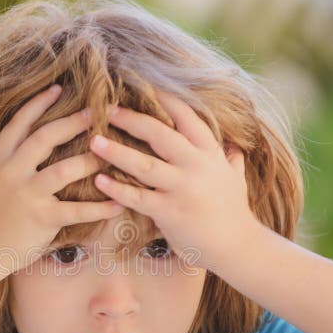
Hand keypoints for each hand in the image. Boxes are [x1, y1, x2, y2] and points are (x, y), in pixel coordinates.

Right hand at [0, 84, 124, 272]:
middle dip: (73, 123)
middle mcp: (13, 173)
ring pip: (65, 170)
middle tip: (96, 113)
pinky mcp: (43, 219)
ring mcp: (28, 195)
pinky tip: (120, 203)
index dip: (39, 104)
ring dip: (91, 160)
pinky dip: (100, 207)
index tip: (59, 89)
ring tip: (114, 152)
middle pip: (46, 138)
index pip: (19, 124)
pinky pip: (77, 211)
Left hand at [87, 89, 262, 270]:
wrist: (238, 247)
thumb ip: (231, 159)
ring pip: (144, 164)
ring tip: (94, 141)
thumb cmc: (233, 211)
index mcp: (210, 152)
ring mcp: (183, 189)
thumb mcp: (235, 178)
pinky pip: (138, 197)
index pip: (186, 117)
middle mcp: (197, 166)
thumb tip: (234, 143)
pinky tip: (99, 180)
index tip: (142, 85)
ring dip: (117, 151)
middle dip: (132, 119)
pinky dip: (117, 189)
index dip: (164, 99)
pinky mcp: (170, 212)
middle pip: (160, 134)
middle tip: (107, 109)